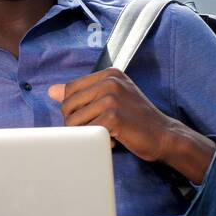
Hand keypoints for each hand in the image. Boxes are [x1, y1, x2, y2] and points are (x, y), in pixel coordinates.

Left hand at [46, 68, 173, 162]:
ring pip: (73, 122)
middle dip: (76, 124)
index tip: (91, 118)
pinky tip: (113, 140)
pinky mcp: (113, 117)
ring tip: (105, 134)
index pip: (70, 90)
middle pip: (68, 106)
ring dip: (85, 134)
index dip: (73, 110)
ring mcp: (111, 98)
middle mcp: (110, 82)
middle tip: (97, 130)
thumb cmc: (136, 120)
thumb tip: (51, 91)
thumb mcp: (111, 100)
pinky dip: (96, 141)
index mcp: (109, 74)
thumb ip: (82, 94)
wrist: (164, 135)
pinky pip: (86, 133)